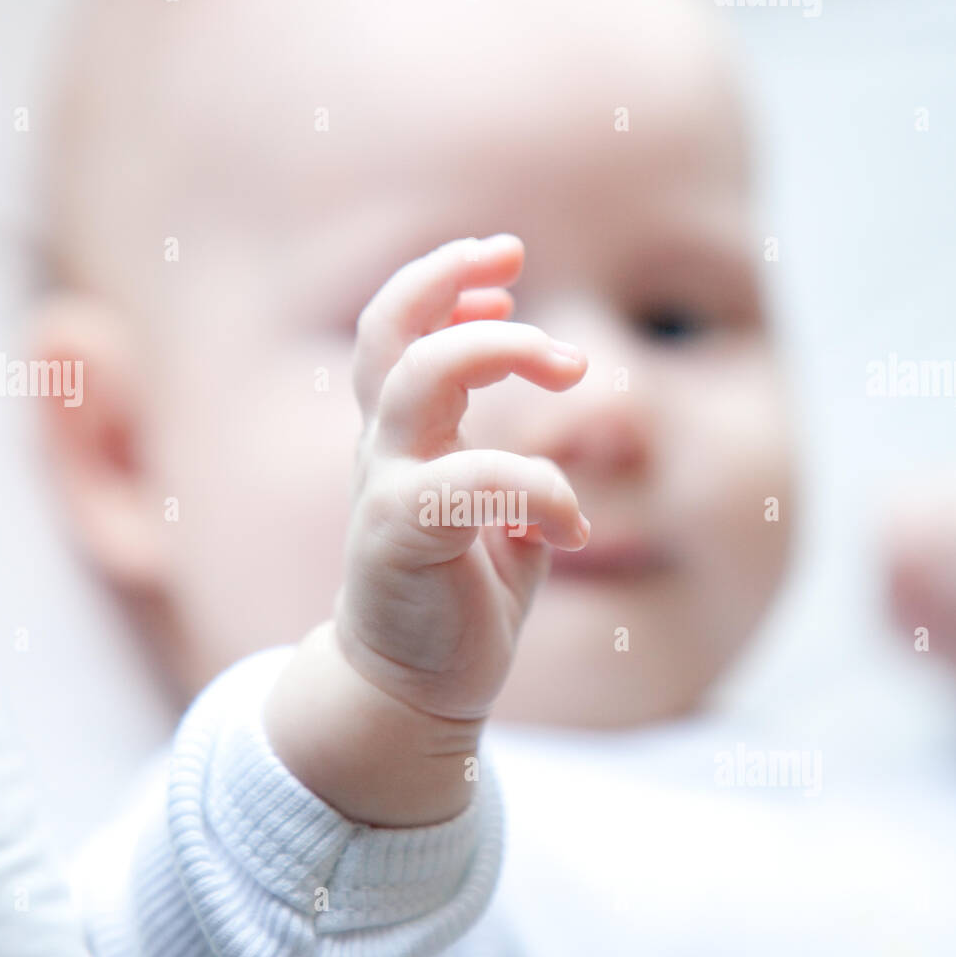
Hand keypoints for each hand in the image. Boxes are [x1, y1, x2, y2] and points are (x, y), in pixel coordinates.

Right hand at [264, 234, 587, 824]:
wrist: (413, 690)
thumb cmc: (459, 595)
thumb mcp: (493, 510)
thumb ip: (514, 454)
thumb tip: (567, 402)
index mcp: (406, 439)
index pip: (399, 332)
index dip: (441, 283)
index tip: (503, 266)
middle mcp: (384, 452)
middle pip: (390, 334)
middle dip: (450, 281)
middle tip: (516, 266)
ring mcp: (383, 492)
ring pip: (417, 380)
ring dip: (502, 350)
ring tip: (572, 372)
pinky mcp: (395, 541)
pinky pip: (469, 482)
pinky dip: (537, 489)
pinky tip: (571, 530)